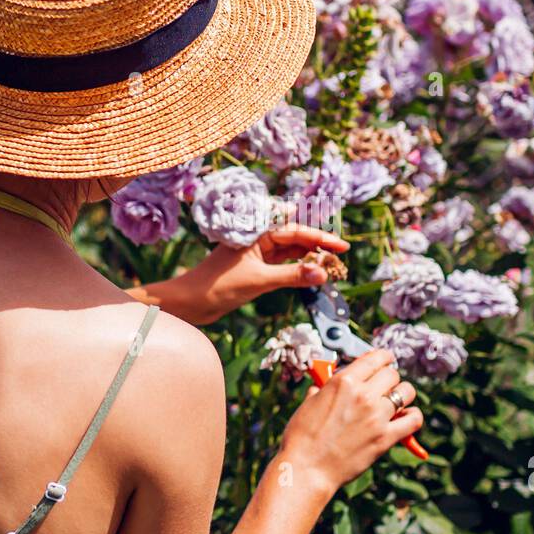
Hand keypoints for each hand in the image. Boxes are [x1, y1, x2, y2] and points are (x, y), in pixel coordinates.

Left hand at [167, 224, 349, 324]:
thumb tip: (323, 273)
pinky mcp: (255, 269)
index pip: (296, 231)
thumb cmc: (219, 285)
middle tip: (341, 257)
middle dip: (318, 246)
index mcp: (257, 232)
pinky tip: (311, 274)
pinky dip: (297, 269)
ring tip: (330, 266)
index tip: (342, 246)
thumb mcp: (260, 280)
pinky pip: (282, 265)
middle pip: (295, 239)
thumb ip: (292, 276)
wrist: (191, 302)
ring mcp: (256, 255)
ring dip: (309, 258)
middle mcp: (258, 240)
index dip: (321, 238)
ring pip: (290, 253)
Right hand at [278, 349, 422, 493]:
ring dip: (402, 395)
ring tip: (394, 403)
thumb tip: (325, 385)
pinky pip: (414, 419)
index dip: (383, 359)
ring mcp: (377, 416)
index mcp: (344, 382)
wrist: (306, 469)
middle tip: (383, 387)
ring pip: (406, 392)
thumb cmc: (302, 438)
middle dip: (388, 379)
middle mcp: (364, 395)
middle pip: (393, 374)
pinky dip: (413, 417)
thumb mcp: (309, 403)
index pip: (376, 358)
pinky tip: (405, 419)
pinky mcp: (385, 438)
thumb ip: (324, 390)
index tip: (384, 362)